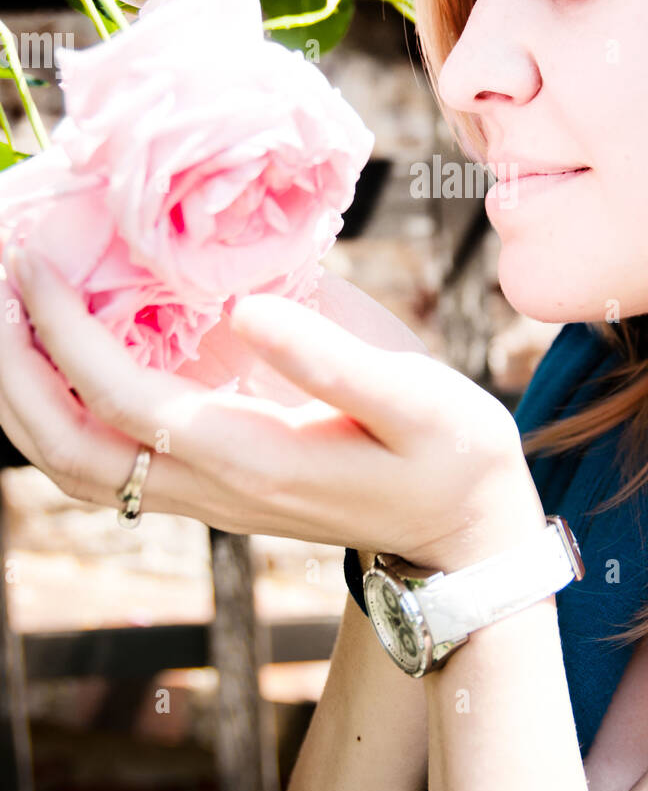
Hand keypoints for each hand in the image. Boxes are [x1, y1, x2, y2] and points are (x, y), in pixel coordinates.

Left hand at [0, 248, 545, 569]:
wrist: (461, 528)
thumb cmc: (449, 453)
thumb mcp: (416, 397)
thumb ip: (329, 355)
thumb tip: (242, 305)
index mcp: (254, 458)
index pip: (123, 398)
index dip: (66, 333)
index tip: (37, 262)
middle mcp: (211, 488)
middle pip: (68, 450)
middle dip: (13, 372)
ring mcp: (205, 497)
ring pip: (76, 467)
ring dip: (24, 399)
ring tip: (7, 320)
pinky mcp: (212, 487)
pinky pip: (108, 460)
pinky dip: (64, 411)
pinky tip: (67, 354)